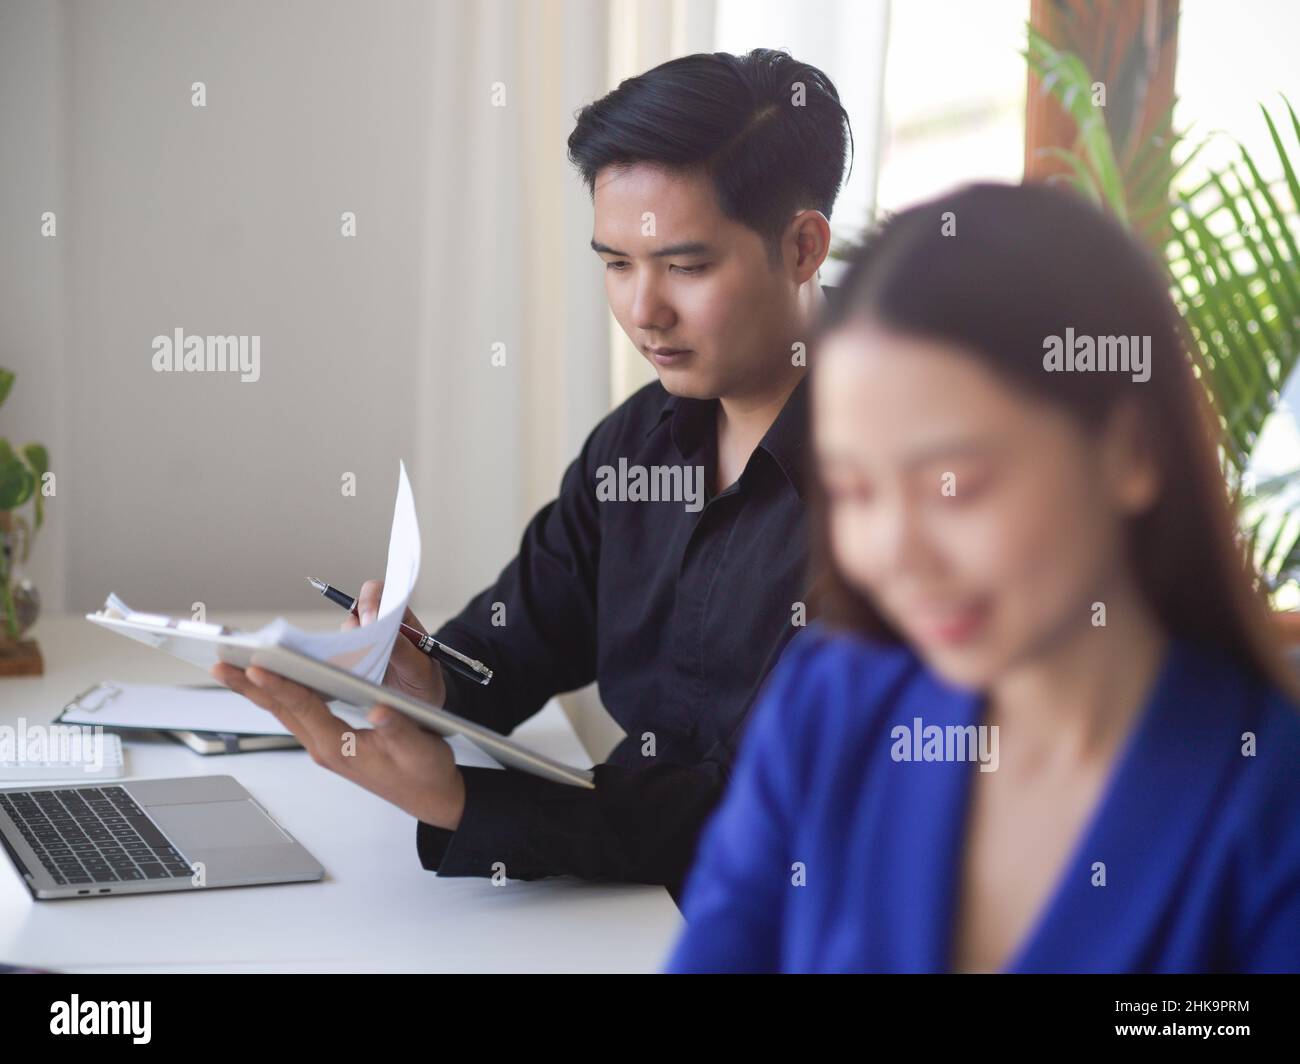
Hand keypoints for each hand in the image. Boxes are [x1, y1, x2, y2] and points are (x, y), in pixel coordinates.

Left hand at [209, 662, 465, 828]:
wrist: (429, 796)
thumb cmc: (424, 773)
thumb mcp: (418, 748)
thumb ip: (397, 728)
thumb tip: (378, 710)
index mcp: (340, 746)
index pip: (302, 708)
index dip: (280, 684)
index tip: (256, 666)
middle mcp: (324, 746)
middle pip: (279, 709)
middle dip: (248, 685)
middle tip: (220, 663)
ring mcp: (324, 745)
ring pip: (282, 711)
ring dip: (257, 689)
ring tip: (232, 667)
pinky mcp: (329, 741)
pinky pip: (294, 713)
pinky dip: (278, 694)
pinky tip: (270, 681)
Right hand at [346, 579, 446, 707]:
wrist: (419, 702)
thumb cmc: (425, 679)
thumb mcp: (420, 667)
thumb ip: (404, 650)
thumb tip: (384, 633)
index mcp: (402, 617)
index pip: (382, 592)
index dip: (371, 600)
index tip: (370, 619)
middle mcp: (381, 624)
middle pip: (357, 607)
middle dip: (356, 621)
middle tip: (361, 639)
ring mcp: (366, 640)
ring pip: (347, 629)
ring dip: (350, 641)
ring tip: (362, 659)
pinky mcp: (355, 657)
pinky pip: (341, 651)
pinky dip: (343, 657)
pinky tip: (353, 668)